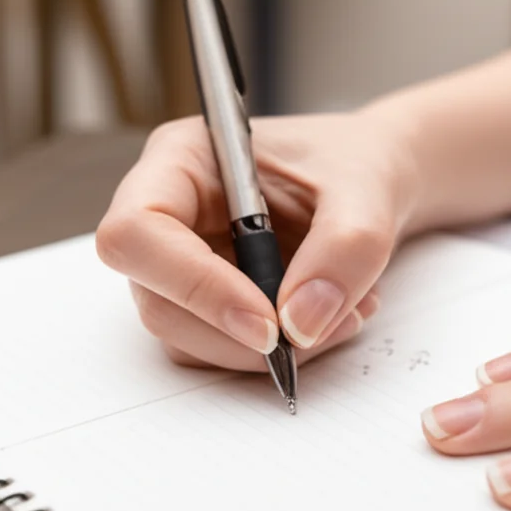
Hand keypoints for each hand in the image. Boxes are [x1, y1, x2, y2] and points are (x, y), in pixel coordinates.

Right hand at [97, 112, 418, 369]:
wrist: (372, 183)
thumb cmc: (357, 163)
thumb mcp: (368, 191)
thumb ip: (344, 250)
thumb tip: (298, 326)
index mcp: (182, 159)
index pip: (138, 232)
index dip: (194, 285)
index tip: (267, 323)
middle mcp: (168, 213)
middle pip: (157, 300)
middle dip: (239, 334)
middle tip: (323, 327)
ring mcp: (180, 263)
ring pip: (186, 338)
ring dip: (265, 349)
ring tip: (345, 311)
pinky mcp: (206, 302)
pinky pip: (219, 349)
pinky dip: (276, 352)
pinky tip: (328, 317)